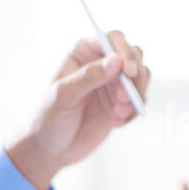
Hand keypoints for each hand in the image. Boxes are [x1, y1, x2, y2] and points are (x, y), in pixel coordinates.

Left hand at [6, 32, 149, 189]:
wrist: (51, 150)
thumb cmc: (48, 118)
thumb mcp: (63, 95)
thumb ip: (89, 76)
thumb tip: (116, 61)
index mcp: (82, 53)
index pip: (112, 40)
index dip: (124, 51)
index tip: (127, 71)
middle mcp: (100, 64)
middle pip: (132, 56)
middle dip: (134, 76)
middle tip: (124, 98)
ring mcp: (112, 83)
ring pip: (140, 76)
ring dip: (136, 94)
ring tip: (119, 112)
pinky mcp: (120, 102)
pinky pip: (139, 99)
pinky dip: (134, 110)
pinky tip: (117, 121)